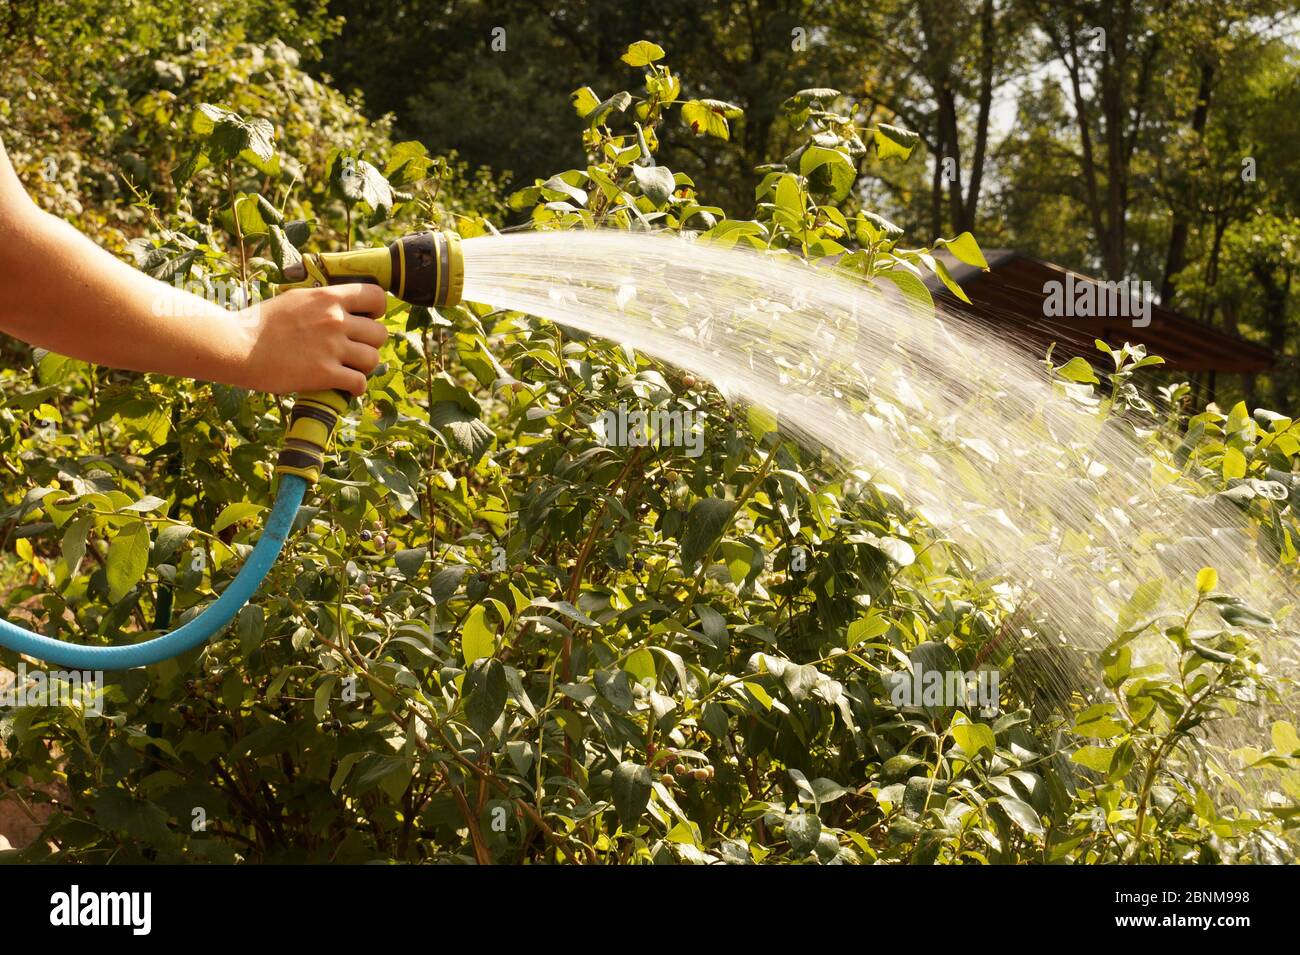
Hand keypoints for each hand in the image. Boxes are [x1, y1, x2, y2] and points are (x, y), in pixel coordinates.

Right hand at [236, 284, 389, 394]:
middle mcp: (335, 320)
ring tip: (348, 368)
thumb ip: (322, 301)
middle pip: (380, 333)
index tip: (367, 319)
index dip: (377, 310)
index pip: (376, 296)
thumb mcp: (295, 298)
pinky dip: (355, 387)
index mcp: (328, 297)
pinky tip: (344, 386)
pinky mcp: (325, 373)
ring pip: (373, 359)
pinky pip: (359, 383)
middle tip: (354, 350)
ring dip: (364, 367)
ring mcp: (331, 347)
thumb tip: (341, 305)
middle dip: (370, 343)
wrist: (236, 345)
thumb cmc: (261, 323)